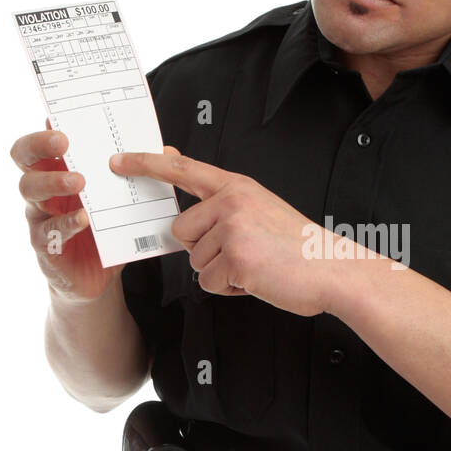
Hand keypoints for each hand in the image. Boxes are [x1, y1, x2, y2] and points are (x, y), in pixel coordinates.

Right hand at [11, 119, 178, 301]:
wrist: (96, 278)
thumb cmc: (105, 230)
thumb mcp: (124, 199)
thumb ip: (141, 173)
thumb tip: (168, 149)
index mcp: (60, 170)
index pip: (44, 141)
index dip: (46, 126)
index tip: (58, 116)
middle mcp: (44, 188)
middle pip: (24, 157)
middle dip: (39, 145)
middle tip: (62, 142)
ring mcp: (40, 215)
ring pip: (29, 190)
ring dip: (52, 182)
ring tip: (79, 181)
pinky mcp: (45, 244)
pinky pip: (47, 230)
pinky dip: (64, 223)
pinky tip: (82, 219)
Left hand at [110, 148, 338, 316]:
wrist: (332, 269)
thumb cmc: (298, 248)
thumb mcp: (260, 210)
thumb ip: (224, 207)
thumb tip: (185, 217)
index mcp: (237, 187)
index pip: (182, 169)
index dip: (146, 164)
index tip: (118, 161)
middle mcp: (232, 202)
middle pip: (181, 230)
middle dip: (204, 249)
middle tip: (243, 252)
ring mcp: (233, 229)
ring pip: (196, 260)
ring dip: (221, 272)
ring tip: (256, 265)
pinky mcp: (236, 258)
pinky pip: (209, 282)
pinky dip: (231, 289)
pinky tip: (257, 279)